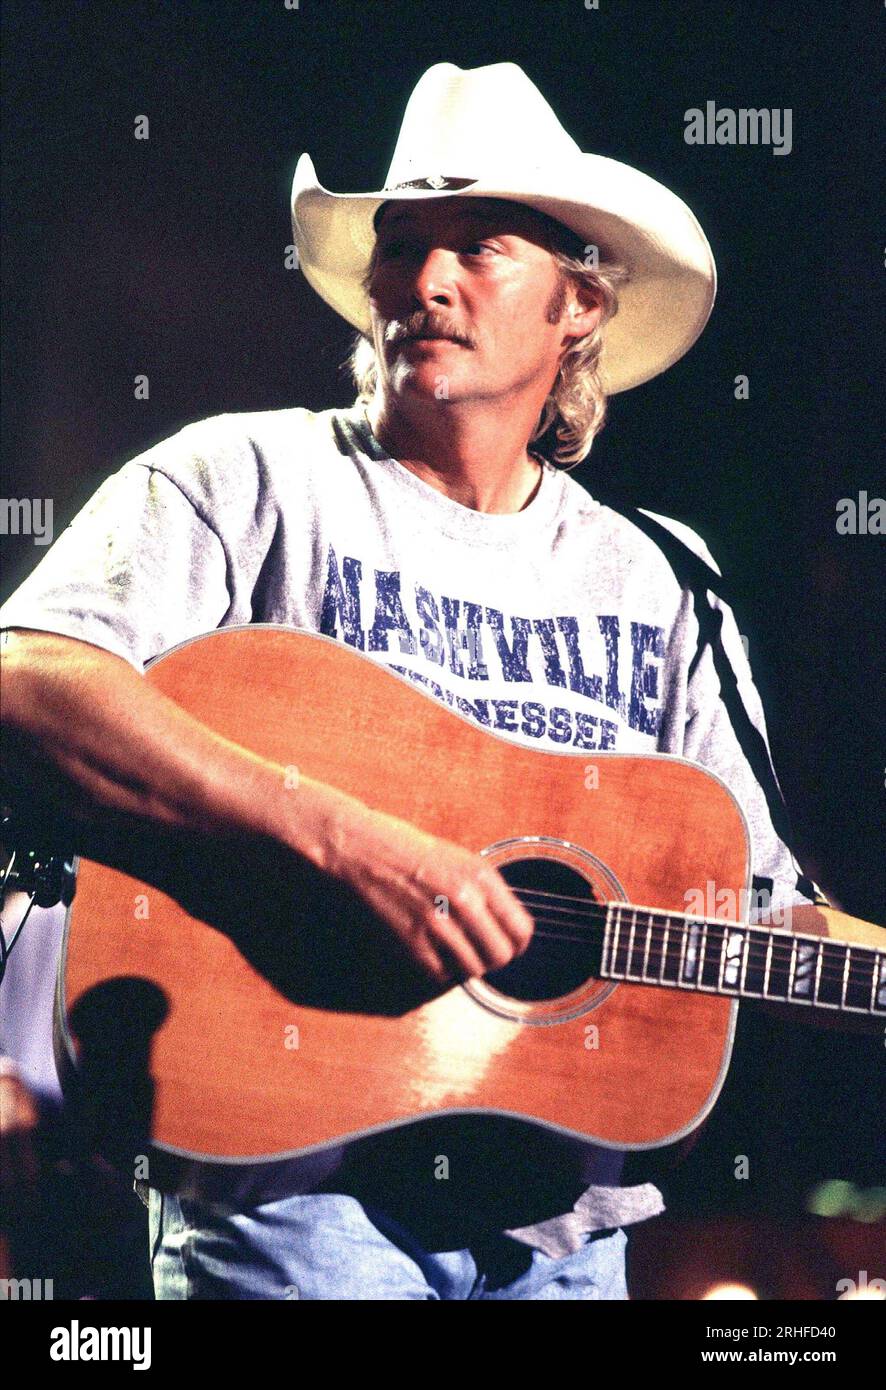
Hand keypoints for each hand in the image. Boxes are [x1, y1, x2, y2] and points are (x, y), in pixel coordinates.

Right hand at [322, 804, 534, 985]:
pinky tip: (433, 952)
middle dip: (493, 958)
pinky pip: (442, 974)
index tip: (508, 946)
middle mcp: (464, 900)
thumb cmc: (407, 849)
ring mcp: (437, 922)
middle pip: (501, 956)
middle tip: (480, 953)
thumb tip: (505, 924)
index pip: (521, 929)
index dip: (517, 944)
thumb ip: (485, 890)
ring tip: (454, 952)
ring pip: (473, 970)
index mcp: (480, 876)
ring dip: (466, 966)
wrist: (361, 849)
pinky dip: (441, 970)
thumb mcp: (458, 858)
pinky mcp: (412, 941)